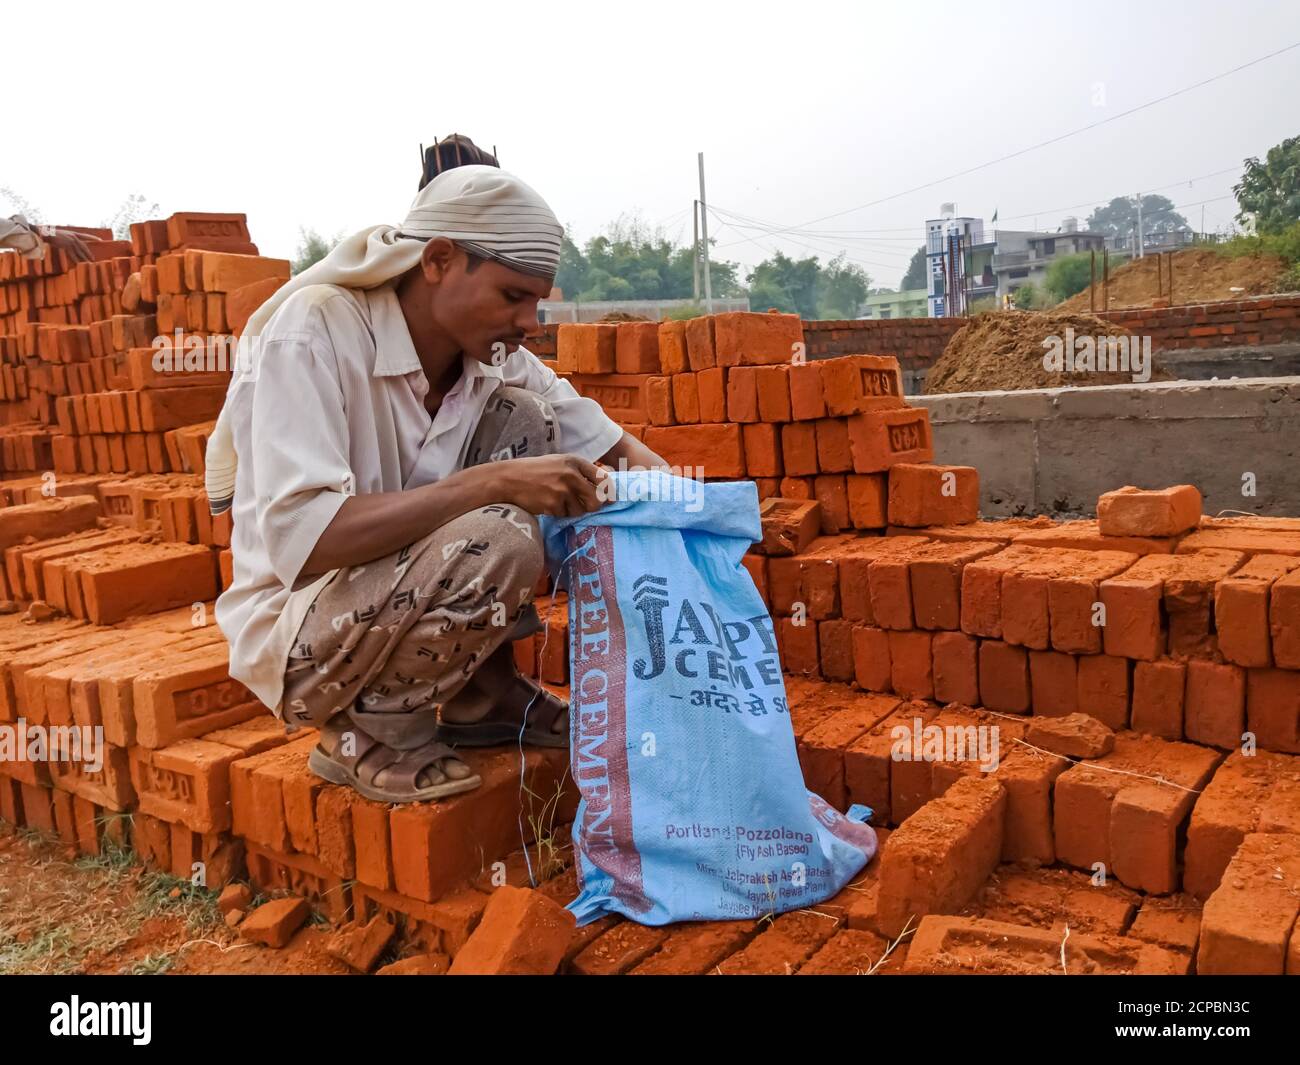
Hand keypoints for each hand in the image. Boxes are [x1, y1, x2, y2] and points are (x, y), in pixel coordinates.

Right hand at [45, 229, 99, 263]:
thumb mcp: (63, 234)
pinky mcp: (67, 246)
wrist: (47, 233)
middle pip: (84, 247)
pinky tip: (80, 264)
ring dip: (84, 258)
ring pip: (80, 252)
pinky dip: (76, 260)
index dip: (94, 238)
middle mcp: (74, 237)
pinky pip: (73, 254)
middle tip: (93, 259)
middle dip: (89, 253)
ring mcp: (71, 241)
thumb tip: (73, 243)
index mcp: (74, 233)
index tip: (101, 240)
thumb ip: (69, 238)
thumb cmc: (53, 234)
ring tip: (89, 263)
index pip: (86, 236)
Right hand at [484, 454, 610, 516]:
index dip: (608, 492)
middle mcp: (571, 474)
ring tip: (557, 499)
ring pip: (580, 510)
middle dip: (593, 506)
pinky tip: (547, 503)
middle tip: (584, 505)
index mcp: (575, 461)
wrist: (508, 479)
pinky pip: (565, 515)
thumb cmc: (535, 471)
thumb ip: (580, 473)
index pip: (603, 479)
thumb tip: (606, 490)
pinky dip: (558, 513)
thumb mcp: (559, 463)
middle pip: (596, 500)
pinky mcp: (553, 504)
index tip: (608, 498)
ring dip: (572, 510)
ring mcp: (562, 490)